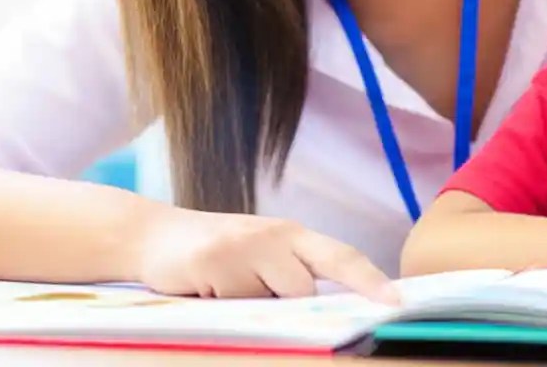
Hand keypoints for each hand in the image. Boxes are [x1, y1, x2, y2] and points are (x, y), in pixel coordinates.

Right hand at [133, 206, 398, 302]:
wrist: (150, 234)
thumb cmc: (213, 252)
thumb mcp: (258, 254)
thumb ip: (290, 274)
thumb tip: (327, 312)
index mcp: (290, 233)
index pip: (341, 257)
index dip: (371, 280)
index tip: (397, 303)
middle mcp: (271, 235)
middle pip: (305, 290)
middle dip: (285, 304)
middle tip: (248, 291)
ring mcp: (242, 246)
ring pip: (270, 300)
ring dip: (250, 304)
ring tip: (223, 285)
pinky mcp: (213, 261)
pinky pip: (233, 303)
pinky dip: (221, 304)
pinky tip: (205, 286)